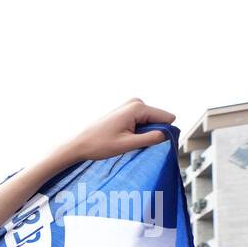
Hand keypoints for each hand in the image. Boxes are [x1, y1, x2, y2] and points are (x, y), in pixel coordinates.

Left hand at [59, 98, 175, 164]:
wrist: (79, 143)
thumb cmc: (99, 145)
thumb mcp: (127, 145)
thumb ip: (150, 139)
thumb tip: (168, 135)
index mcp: (138, 107)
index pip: (167, 118)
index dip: (161, 133)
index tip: (145, 142)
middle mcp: (136, 102)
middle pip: (159, 119)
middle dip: (151, 133)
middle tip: (131, 142)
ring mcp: (131, 105)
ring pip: (151, 122)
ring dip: (143, 133)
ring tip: (124, 139)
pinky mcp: (127, 110)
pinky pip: (142, 122)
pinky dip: (137, 131)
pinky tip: (122, 136)